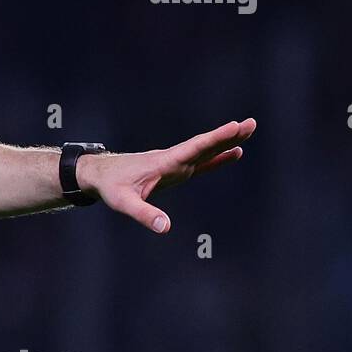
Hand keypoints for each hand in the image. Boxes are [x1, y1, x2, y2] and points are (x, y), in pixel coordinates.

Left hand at [76, 118, 256, 234]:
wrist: (99, 174)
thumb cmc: (110, 187)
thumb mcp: (124, 203)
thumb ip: (144, 214)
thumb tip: (166, 228)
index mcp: (164, 162)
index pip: (194, 149)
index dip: (215, 139)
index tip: (235, 127)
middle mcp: (173, 159)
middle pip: (204, 145)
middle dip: (227, 135)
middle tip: (251, 124)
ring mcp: (176, 163)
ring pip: (205, 151)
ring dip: (226, 142)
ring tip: (249, 131)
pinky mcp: (175, 170)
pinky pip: (201, 162)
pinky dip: (218, 157)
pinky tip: (234, 153)